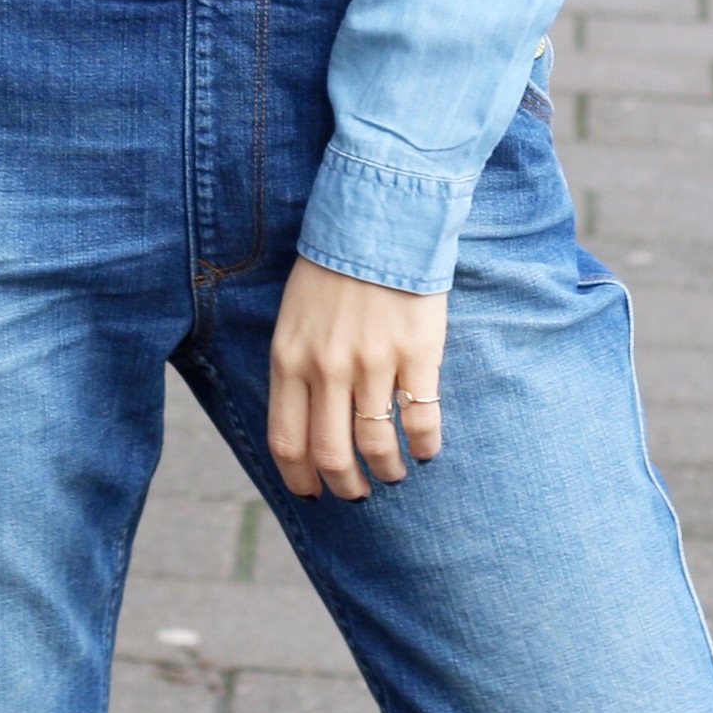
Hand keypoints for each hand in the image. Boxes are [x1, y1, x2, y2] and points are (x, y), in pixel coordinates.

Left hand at [266, 259, 447, 500]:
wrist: (379, 220)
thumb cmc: (333, 272)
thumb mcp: (293, 319)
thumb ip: (295, 369)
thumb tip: (304, 425)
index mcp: (289, 359)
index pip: (286, 441)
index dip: (299, 478)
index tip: (313, 492)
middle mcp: (327, 367)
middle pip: (332, 454)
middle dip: (346, 486)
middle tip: (359, 491)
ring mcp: (373, 362)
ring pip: (377, 445)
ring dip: (387, 471)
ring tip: (395, 472)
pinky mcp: (417, 353)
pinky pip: (422, 420)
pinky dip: (425, 446)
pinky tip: (426, 449)